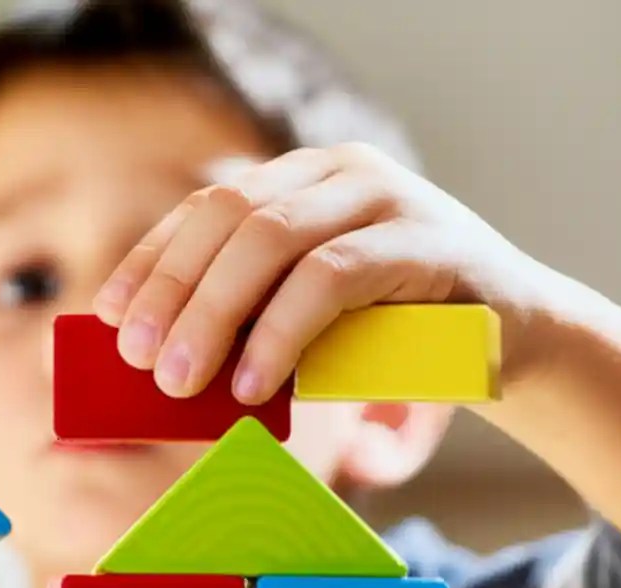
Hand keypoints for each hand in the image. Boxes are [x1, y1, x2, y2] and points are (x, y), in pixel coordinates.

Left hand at [91, 142, 546, 403]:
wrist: (511, 342)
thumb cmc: (392, 338)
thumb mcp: (307, 323)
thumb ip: (248, 323)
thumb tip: (158, 366)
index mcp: (303, 180)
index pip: (207, 208)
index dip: (152, 259)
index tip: (108, 314)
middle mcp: (339, 172)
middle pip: (229, 216)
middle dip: (172, 290)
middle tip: (139, 360)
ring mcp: (386, 196)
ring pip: (271, 239)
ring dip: (213, 313)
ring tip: (180, 380)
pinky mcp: (426, 240)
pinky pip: (332, 277)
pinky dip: (281, 331)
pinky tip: (253, 382)